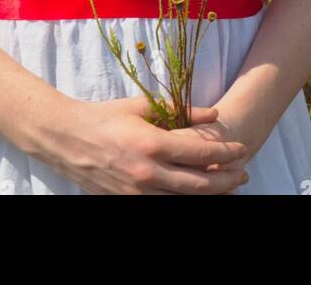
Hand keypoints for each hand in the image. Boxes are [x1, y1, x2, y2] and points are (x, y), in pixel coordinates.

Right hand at [43, 94, 251, 194]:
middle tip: (244, 174)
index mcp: (152, 144)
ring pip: (185, 200)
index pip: (200, 152)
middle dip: (227, 180)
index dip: (226, 152)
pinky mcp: (128, 203)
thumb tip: (214, 113)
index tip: (242, 149)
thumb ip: (180, 110)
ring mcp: (138, 192)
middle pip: (199, 184)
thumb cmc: (104, 117)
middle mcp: (147, 173)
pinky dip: (184, 200)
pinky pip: (164, 205)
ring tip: (227, 186)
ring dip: (210, 194)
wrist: (66, 139)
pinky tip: (197, 193)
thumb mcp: (141, 106)